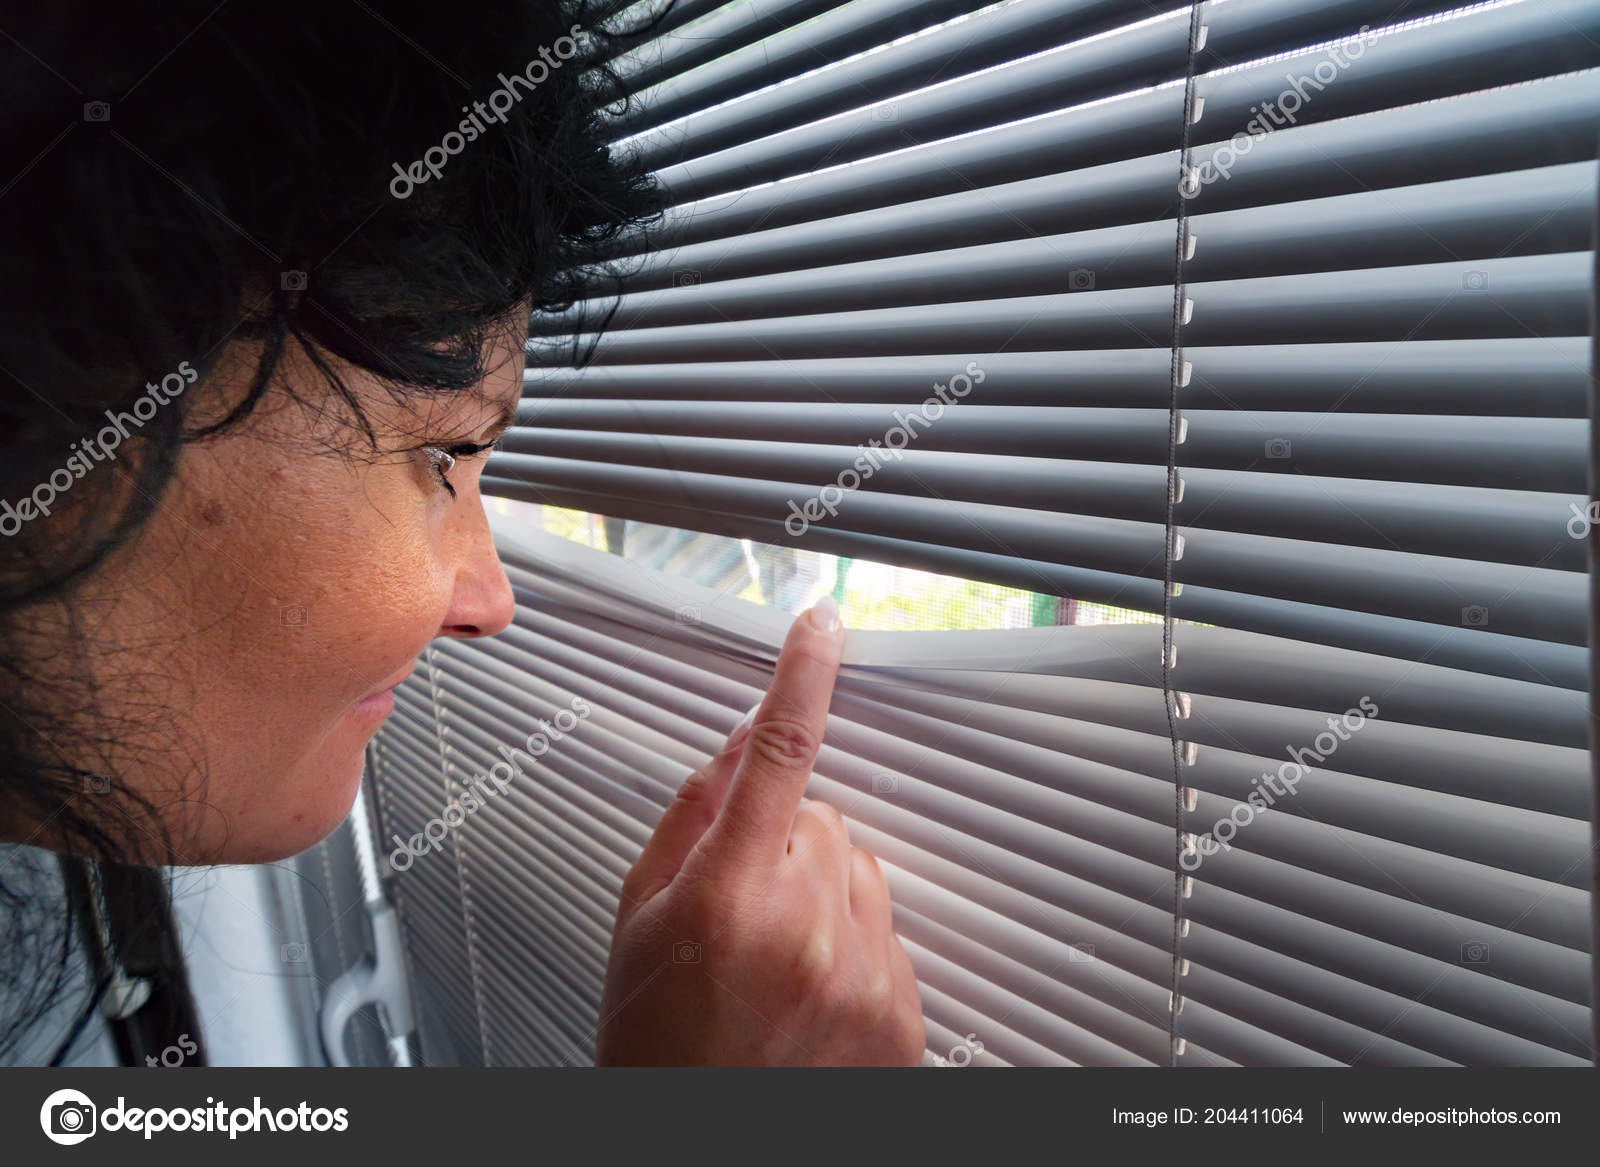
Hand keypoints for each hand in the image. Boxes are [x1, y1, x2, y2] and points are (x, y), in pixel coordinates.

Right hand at [594, 595, 924, 1065]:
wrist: (704, 1142)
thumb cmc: (656, 1045)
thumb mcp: (638, 919)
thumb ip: (690, 819)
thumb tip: (737, 744)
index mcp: (731, 895)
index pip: (779, 754)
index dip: (803, 677)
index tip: (821, 626)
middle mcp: (809, 928)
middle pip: (823, 817)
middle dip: (785, 837)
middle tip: (740, 902)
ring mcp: (866, 973)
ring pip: (861, 869)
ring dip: (824, 888)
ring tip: (773, 955)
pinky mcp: (903, 1012)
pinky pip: (888, 929)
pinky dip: (853, 941)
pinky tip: (806, 989)